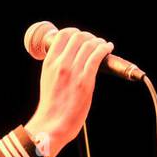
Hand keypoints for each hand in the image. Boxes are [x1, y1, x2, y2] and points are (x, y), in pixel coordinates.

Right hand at [25, 28, 114, 156]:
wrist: (52, 125)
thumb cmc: (51, 107)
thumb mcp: (47, 81)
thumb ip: (56, 68)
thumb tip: (68, 59)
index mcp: (49, 63)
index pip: (63, 35)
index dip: (74, 32)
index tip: (81, 37)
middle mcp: (61, 64)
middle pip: (78, 37)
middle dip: (89, 37)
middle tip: (94, 42)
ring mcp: (74, 72)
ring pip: (89, 44)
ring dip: (99, 42)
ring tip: (103, 45)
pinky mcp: (85, 81)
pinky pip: (97, 56)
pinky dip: (105, 48)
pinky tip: (108, 49)